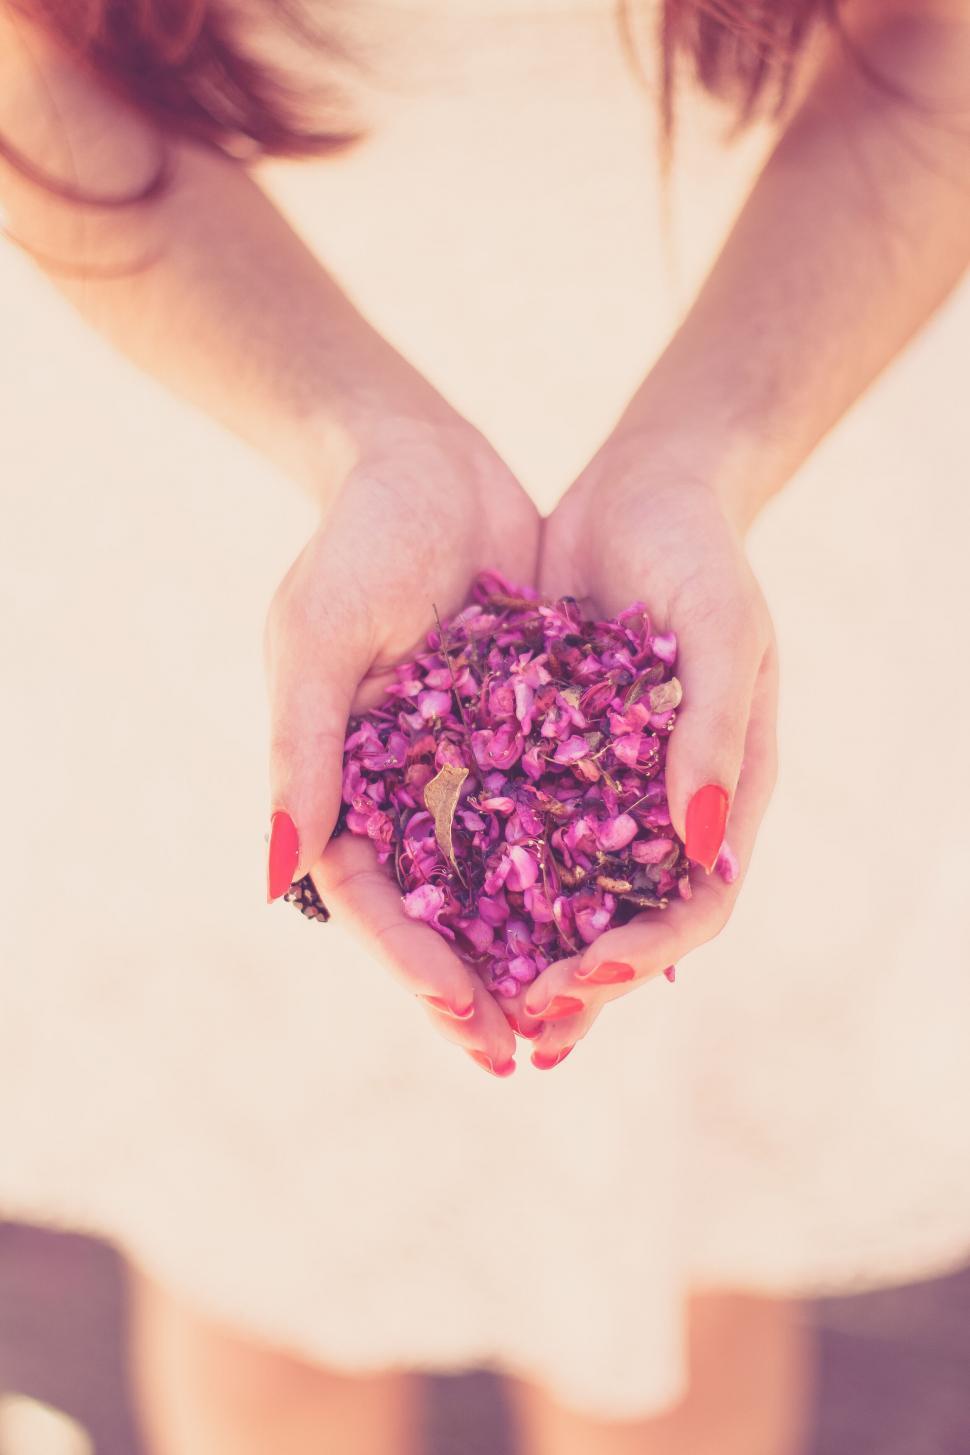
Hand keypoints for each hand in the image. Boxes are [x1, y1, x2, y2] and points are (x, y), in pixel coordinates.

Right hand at [264, 411, 539, 1076]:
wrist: (424, 460)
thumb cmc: (358, 541)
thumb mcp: (320, 641)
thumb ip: (299, 758)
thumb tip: (273, 880)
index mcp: (338, 780)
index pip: (370, 895)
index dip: (410, 962)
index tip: (463, 1019)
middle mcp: (398, 784)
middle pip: (434, 905)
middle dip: (470, 980)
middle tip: (519, 1052)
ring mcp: (460, 761)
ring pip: (495, 874)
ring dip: (525, 943)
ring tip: (571, 1013)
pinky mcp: (518, 729)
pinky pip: (548, 811)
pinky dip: (573, 865)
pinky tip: (619, 911)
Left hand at [504, 438, 778, 1067]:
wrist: (640, 490)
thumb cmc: (702, 553)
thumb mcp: (724, 629)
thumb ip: (718, 730)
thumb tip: (703, 849)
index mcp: (721, 795)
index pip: (696, 906)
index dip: (642, 954)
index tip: (577, 979)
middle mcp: (659, 808)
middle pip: (623, 923)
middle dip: (572, 984)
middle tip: (509, 1030)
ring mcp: (597, 786)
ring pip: (558, 892)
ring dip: (518, 953)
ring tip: (459, 1006)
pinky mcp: (538, 755)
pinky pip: (506, 827)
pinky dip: (474, 874)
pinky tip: (421, 906)